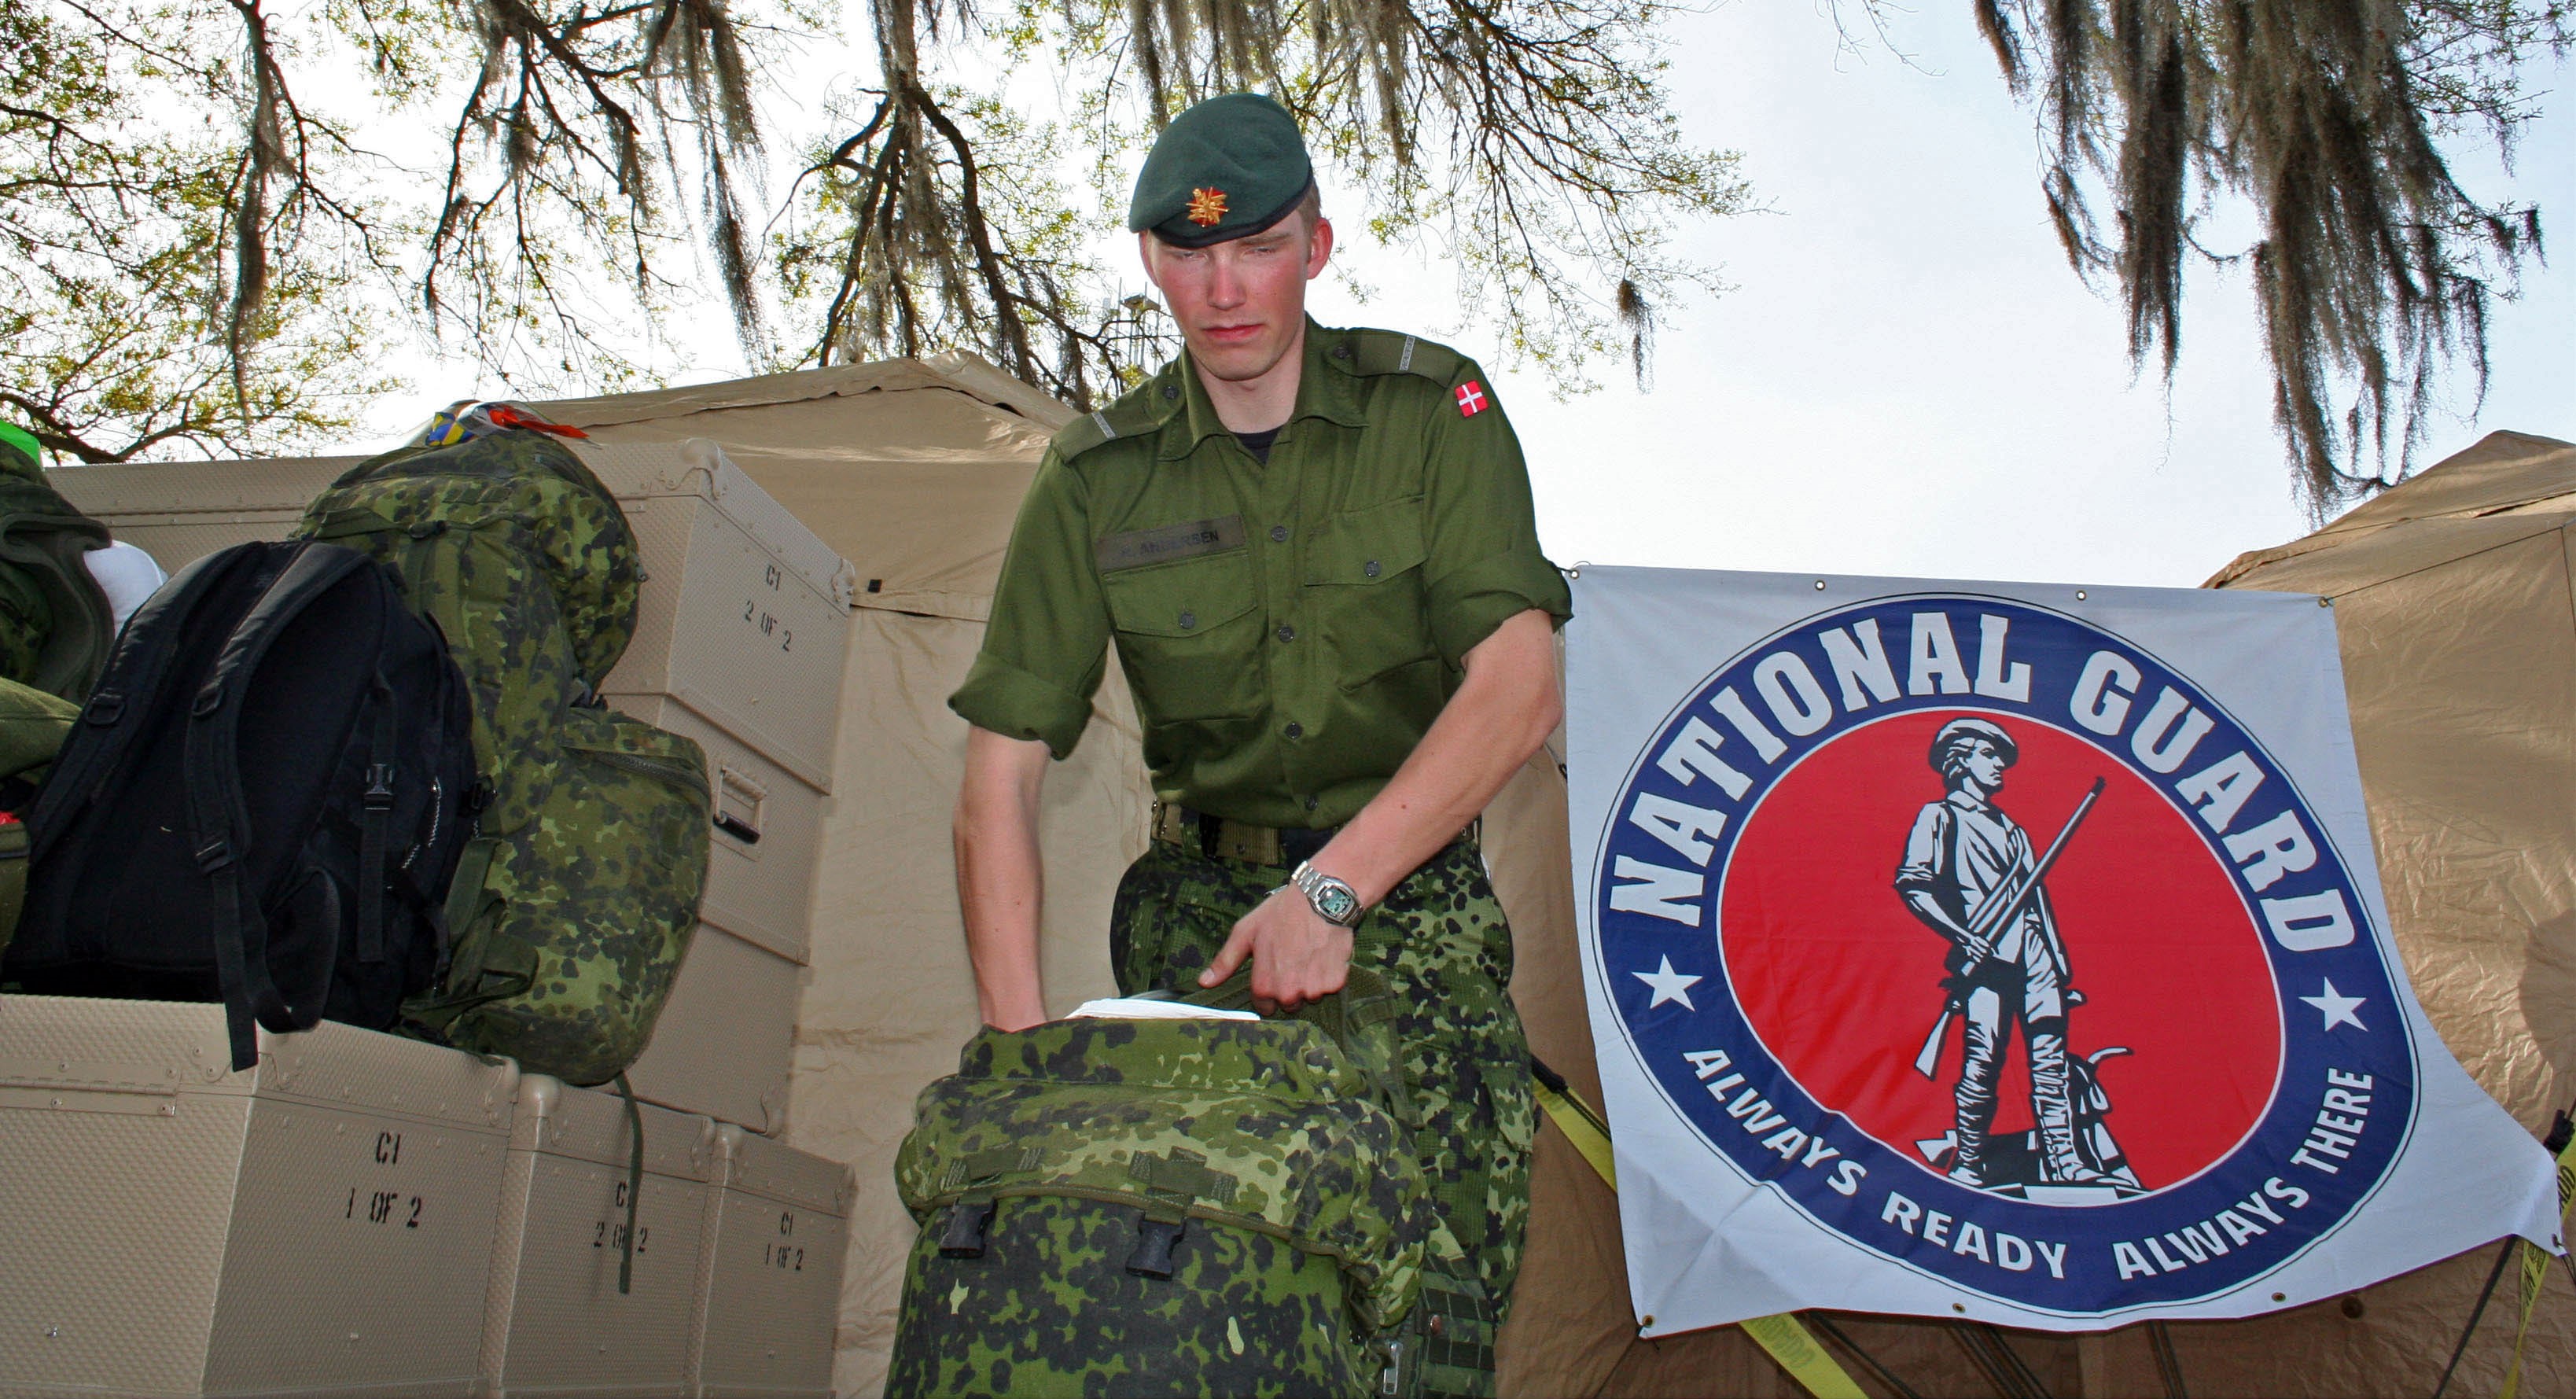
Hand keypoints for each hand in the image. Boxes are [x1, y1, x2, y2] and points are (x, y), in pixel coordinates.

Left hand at [1198, 884, 1353, 1011]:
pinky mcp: (1336, 983)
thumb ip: (1225, 961)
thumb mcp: (1246, 932)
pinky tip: (1323, 955)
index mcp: (1265, 985)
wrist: (1322, 899)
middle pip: (1288, 1004)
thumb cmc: (1281, 913)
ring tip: (1309, 955)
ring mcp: (1314, 990)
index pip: (1264, 1007)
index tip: (1273, 971)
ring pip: (1310, 996)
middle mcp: (1289, 993)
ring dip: (1309, 982)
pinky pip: (1329, 988)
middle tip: (1292, 959)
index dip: (1267, 990)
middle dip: (1289, 987)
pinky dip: (1328, 975)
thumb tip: (1204, 982)